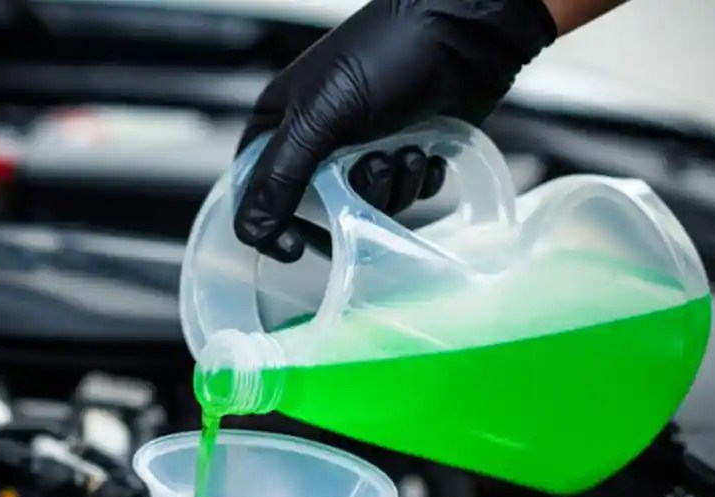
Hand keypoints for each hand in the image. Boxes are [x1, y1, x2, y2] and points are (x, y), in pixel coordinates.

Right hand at [235, 0, 557, 261]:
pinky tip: (426, 153)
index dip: (272, 223)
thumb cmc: (385, 54)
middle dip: (352, 198)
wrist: (463, 32)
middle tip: (372, 169)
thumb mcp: (318, 118)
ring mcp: (362, 146)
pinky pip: (402, 194)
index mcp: (280, 124)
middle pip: (319, 207)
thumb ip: (279, 177)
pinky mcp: (403, 151)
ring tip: (405, 151)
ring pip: (365, 204)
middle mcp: (317, 138)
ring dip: (391, 188)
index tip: (294, 247)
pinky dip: (416, 181)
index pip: (257, 191)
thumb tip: (251, 231)